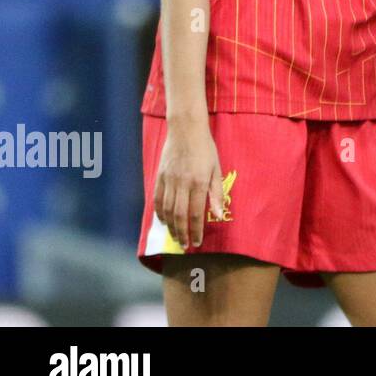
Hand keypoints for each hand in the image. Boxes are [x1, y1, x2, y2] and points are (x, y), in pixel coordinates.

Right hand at [155, 117, 223, 248]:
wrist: (186, 130)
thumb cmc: (205, 149)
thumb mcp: (216, 169)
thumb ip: (216, 193)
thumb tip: (218, 215)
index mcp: (197, 182)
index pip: (196, 213)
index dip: (196, 230)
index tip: (197, 242)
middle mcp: (181, 183)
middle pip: (179, 215)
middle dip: (182, 233)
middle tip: (185, 245)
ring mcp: (168, 180)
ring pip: (167, 210)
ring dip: (171, 227)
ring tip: (175, 237)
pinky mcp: (159, 176)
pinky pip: (157, 199)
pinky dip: (159, 213)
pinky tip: (163, 221)